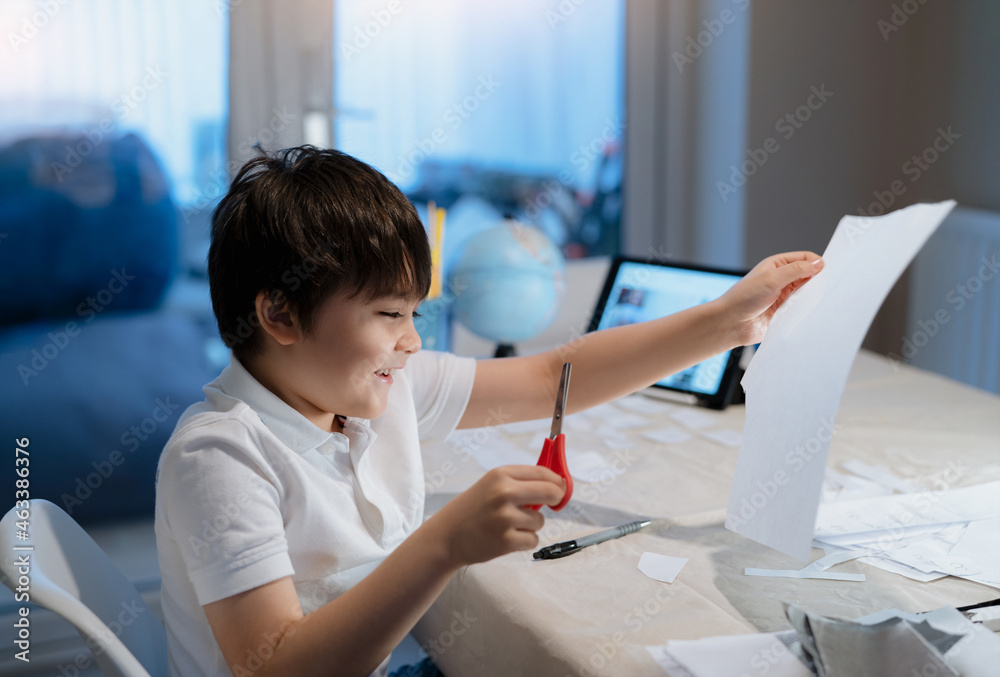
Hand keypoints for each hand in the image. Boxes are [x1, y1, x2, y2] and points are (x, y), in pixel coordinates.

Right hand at [425, 466, 565, 566]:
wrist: (447, 536)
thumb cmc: (472, 510)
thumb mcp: (491, 486)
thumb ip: (520, 482)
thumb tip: (557, 484)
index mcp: (500, 475)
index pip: (542, 472)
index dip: (557, 481)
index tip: (561, 487)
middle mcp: (503, 493)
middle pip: (550, 492)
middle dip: (557, 498)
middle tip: (555, 503)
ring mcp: (505, 517)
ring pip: (540, 520)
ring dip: (531, 525)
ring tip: (509, 526)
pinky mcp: (506, 540)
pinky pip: (533, 539)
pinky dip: (524, 541)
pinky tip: (507, 539)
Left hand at [716, 251, 823, 346]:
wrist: (731, 324)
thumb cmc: (743, 298)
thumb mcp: (771, 279)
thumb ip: (795, 270)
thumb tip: (818, 264)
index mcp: (777, 265)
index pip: (804, 258)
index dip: (817, 263)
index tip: (827, 272)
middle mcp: (781, 279)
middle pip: (809, 275)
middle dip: (818, 280)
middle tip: (827, 287)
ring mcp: (783, 296)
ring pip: (807, 293)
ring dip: (813, 296)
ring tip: (819, 300)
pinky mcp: (784, 312)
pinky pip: (802, 309)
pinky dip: (808, 309)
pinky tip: (812, 312)